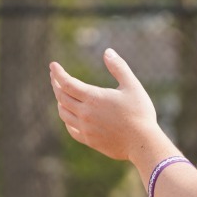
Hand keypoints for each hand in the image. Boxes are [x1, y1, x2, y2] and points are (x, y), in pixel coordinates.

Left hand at [50, 50, 167, 167]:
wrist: (143, 144)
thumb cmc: (140, 114)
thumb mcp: (133, 86)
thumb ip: (119, 68)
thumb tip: (108, 52)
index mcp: (93, 98)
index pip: (67, 83)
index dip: (58, 73)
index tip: (53, 65)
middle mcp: (85, 113)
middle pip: (61, 97)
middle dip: (56, 84)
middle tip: (54, 77)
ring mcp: (86, 128)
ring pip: (63, 113)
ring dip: (60, 102)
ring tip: (62, 95)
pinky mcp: (90, 140)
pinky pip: (71, 129)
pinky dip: (67, 120)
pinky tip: (70, 117)